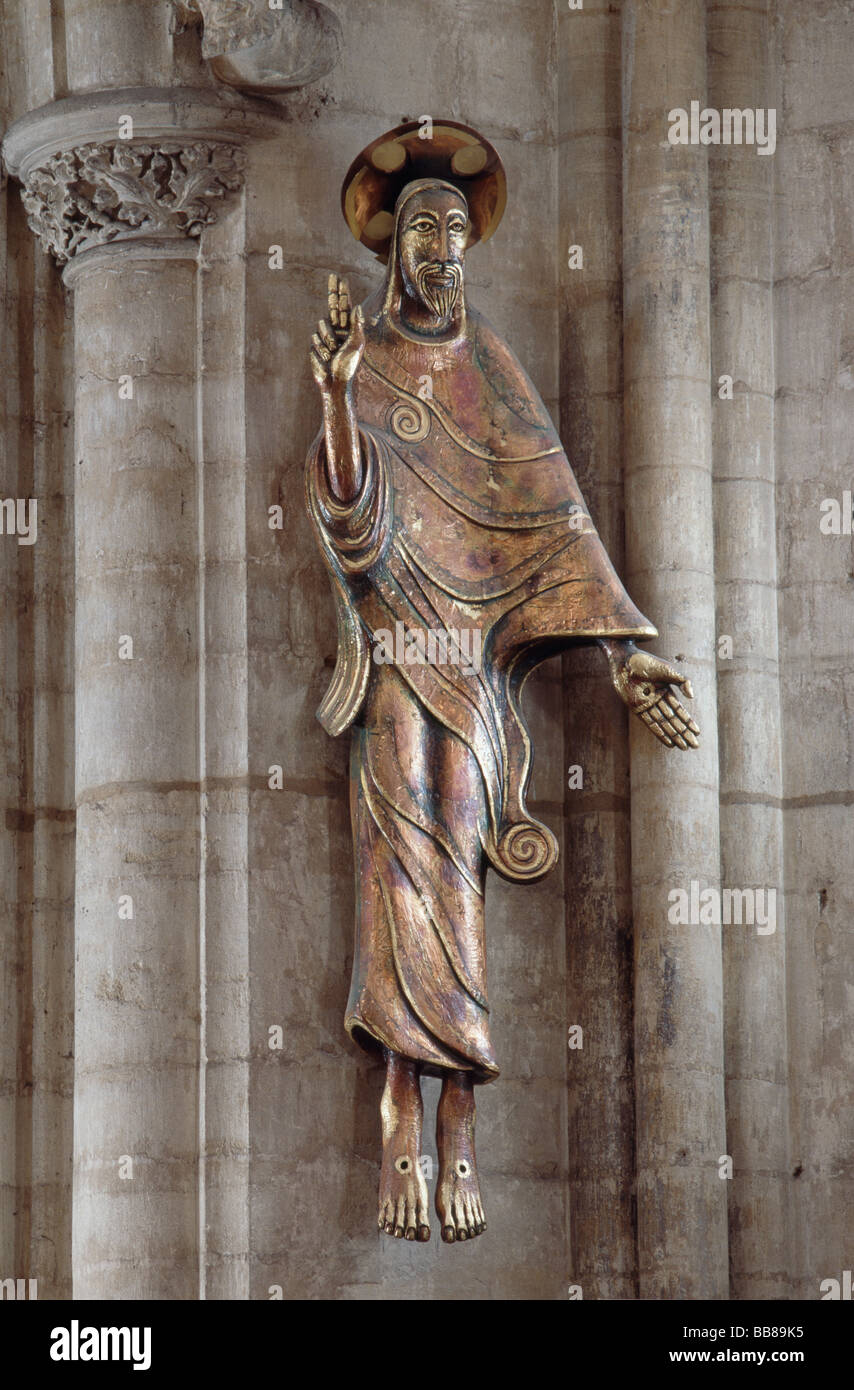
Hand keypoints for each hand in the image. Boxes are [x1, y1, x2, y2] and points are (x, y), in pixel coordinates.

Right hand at [310, 273, 364, 391]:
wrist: (334, 382)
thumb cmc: (348, 365)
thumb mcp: (356, 344)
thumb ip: (356, 325)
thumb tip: (357, 307)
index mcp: (348, 328)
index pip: (344, 306)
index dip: (341, 292)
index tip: (340, 278)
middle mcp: (336, 329)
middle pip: (331, 306)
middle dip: (333, 291)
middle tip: (332, 275)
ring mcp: (324, 336)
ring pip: (321, 324)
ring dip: (327, 339)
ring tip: (333, 351)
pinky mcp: (315, 344)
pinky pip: (314, 338)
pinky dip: (320, 347)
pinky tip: (325, 357)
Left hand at [608, 646, 699, 749]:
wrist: (626, 660)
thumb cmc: (648, 663)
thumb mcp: (670, 671)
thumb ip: (684, 682)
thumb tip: (691, 697)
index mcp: (665, 690)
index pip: (679, 710)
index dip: (688, 721)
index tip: (698, 732)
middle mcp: (657, 699)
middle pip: (673, 720)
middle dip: (684, 733)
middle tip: (695, 745)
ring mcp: (646, 704)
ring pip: (663, 724)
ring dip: (674, 736)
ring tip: (683, 747)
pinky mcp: (636, 708)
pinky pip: (650, 724)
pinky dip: (659, 733)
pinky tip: (668, 742)